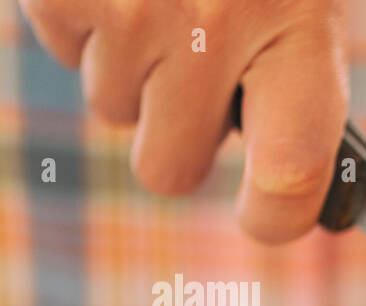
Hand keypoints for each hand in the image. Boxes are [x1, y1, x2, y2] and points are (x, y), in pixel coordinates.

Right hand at [19, 0, 347, 241]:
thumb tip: (288, 189)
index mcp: (300, 30)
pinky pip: (58, 42)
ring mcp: (127, 6)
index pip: (290, 177)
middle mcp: (212, 26)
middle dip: (177, 131)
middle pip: (167, 168)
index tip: (264, 213)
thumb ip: (295, 76)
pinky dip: (81, 11)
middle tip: (200, 63)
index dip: (274, 216)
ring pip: (110, 106)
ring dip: (131, 62)